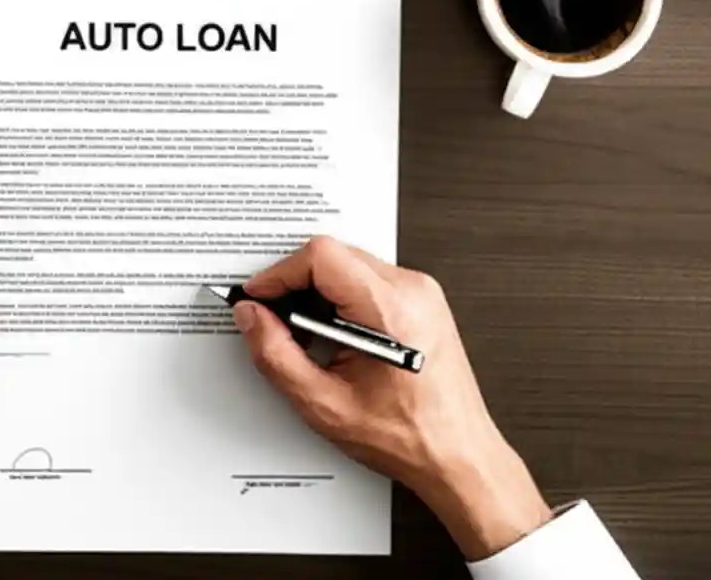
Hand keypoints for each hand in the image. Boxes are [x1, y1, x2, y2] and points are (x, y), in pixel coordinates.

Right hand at [233, 236, 550, 559]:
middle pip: (333, 254)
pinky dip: (339, 298)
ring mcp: (422, 293)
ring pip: (348, 263)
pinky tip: (332, 334)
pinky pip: (367, 278)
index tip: (258, 296)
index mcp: (392, 311)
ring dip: (317, 291)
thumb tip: (252, 318)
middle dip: (294, 283)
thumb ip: (277, 355)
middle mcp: (413, 291)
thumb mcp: (324, 404)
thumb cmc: (409, 437)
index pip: (321, 257)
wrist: (458, 455)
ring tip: (307, 335)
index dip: (279, 273)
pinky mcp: (421, 300)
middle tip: (275, 319)